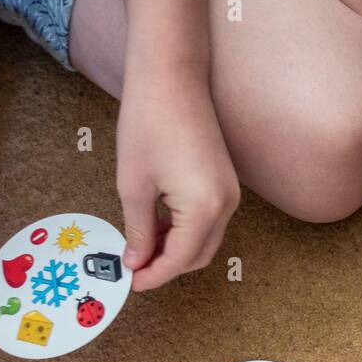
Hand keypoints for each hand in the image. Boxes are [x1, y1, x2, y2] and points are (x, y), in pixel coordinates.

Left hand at [116, 76, 239, 291]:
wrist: (172, 78)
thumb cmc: (149, 124)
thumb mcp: (134, 185)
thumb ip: (138, 230)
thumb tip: (136, 261)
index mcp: (204, 208)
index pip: (180, 259)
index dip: (154, 275)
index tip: (131, 284)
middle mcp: (226, 205)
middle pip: (199, 256)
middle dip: (167, 267)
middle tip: (134, 269)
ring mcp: (230, 193)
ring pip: (205, 240)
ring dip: (177, 250)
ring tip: (141, 246)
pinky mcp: (226, 182)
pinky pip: (209, 221)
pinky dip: (186, 231)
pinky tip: (159, 225)